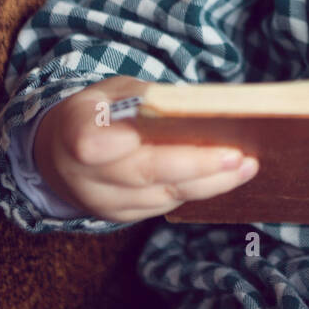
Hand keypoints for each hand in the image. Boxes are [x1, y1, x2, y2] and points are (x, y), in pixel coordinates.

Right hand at [33, 76, 259, 223]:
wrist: (62, 154)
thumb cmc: (99, 112)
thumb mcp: (112, 91)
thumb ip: (146, 100)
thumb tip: (197, 108)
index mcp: (74, 130)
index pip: (92, 143)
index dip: (122, 142)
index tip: (159, 133)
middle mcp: (85, 175)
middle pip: (143, 173)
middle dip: (195, 165)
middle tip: (237, 155)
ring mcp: (104, 202)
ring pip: (163, 195)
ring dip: (210, 182)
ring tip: (247, 164)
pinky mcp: (124, 217)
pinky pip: (166, 205)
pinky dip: (201, 190)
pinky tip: (229, 175)